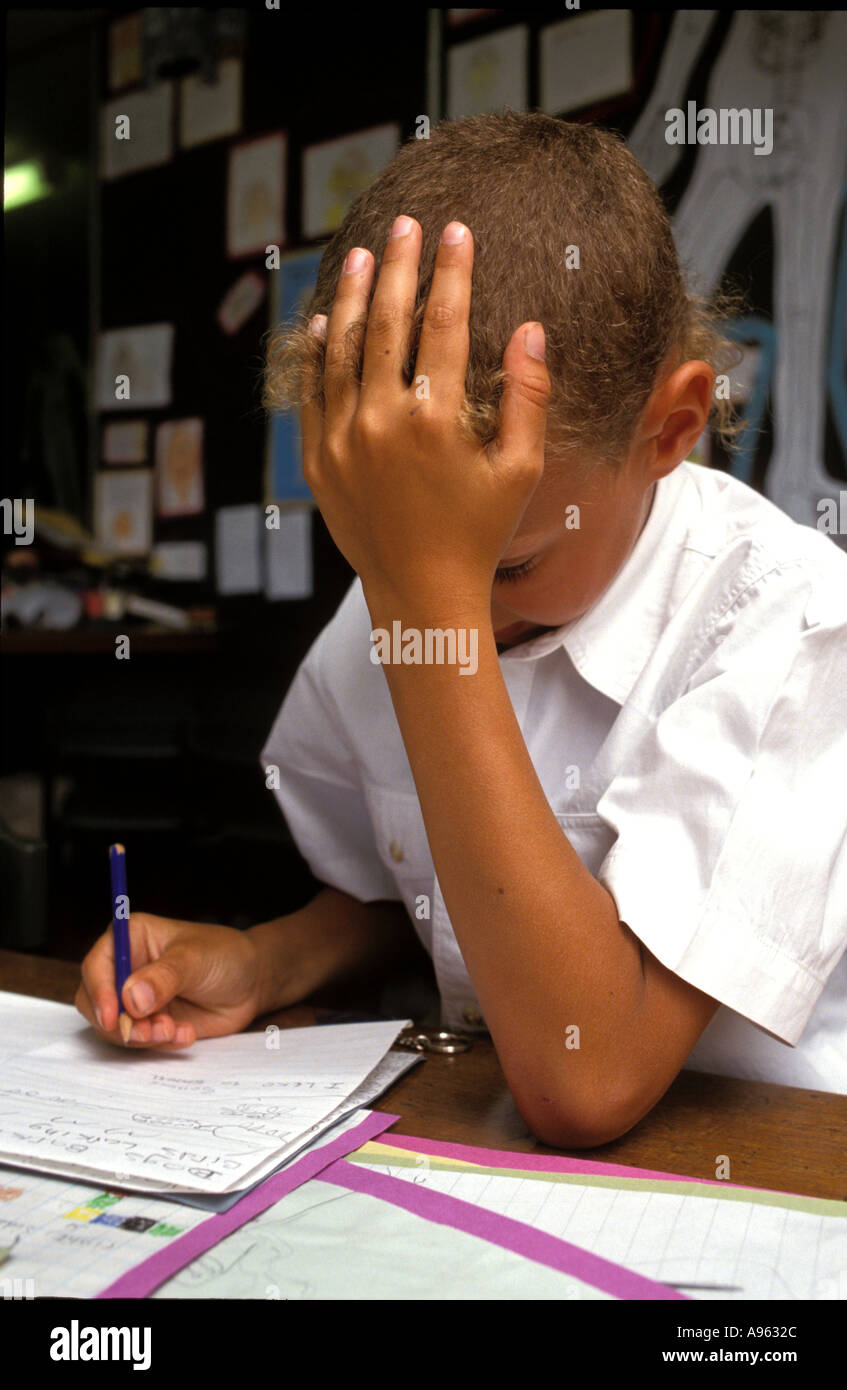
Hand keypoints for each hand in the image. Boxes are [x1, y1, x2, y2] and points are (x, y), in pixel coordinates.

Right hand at [75, 912, 261, 1048]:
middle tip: (148, 1033)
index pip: (97, 966)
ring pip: (114, 1027)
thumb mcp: (195, 959)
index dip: (99, 992)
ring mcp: (134, 998)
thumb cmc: (224, 955)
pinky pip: (138, 1041)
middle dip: (118, 1024)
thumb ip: (163, 978)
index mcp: (130, 937)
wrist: (251, 983)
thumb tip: (130, 998)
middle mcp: (126, 967)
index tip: (112, 1017)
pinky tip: (185, 1034)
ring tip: (174, 1031)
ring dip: (141, 1036)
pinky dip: (159, 1043)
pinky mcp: (148, 1021)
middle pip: (95, 1002)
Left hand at [300, 216, 549, 613]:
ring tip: (364, 257)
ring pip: (342, 350)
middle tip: (406, 225)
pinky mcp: (318, 461)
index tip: (457, 231)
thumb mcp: (520, 470)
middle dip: (400, 267)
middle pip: (388, 324)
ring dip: (354, 297)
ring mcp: (343, 441)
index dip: (452, 272)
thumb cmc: (480, 533)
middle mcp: (383, 423)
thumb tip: (531, 330)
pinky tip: (324, 320)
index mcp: (437, 421)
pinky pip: (312, 392)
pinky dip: (317, 352)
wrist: (420, 593)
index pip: (445, 324)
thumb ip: (529, 398)